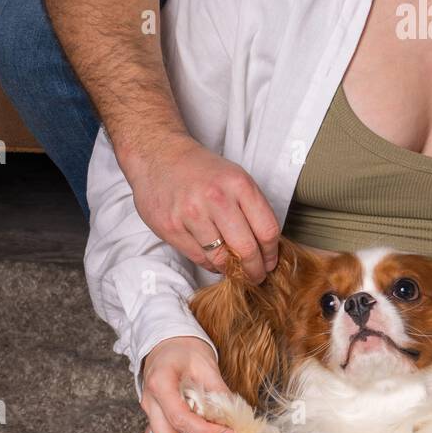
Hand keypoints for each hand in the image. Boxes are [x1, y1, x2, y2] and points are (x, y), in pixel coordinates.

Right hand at [123, 132, 278, 281]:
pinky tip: (213, 260)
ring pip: (221, 258)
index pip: (267, 230)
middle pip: (247, 249)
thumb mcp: (236, 178)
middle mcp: (217, 198)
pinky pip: (198, 257)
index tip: (271, 262)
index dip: (272, 253)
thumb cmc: (202, 170)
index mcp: (239, 184)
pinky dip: (210, 264)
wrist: (159, 155)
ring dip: (231, 270)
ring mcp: (191, 214)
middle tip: (256, 277)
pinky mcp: (171, 227)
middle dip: (255, 270)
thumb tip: (267, 247)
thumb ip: (253, 208)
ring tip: (234, 269)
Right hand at [140, 336, 234, 432]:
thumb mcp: (206, 364)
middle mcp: (150, 402)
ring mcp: (151, 412)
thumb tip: (235, 417)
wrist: (167, 343)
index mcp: (160, 383)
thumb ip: (218, 392)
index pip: (181, 418)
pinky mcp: (157, 417)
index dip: (206, 432)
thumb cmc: (185, 349)